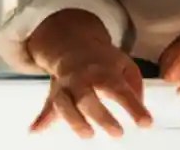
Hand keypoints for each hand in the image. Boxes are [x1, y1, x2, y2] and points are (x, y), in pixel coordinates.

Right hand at [30, 40, 152, 138]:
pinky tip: (34, 131)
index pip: (120, 91)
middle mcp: (83, 79)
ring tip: (88, 135)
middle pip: (88, 98)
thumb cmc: (104, 61)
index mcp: (104, 72)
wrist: (73, 44)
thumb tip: (140, 106)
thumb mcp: (126, 65)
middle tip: (118, 133)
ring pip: (65, 104)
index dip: (133, 107)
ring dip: (74, 120)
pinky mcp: (56, 94)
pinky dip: (41, 119)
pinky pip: (47, 107)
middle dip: (102, 116)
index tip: (146, 123)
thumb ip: (135, 86)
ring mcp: (67, 86)